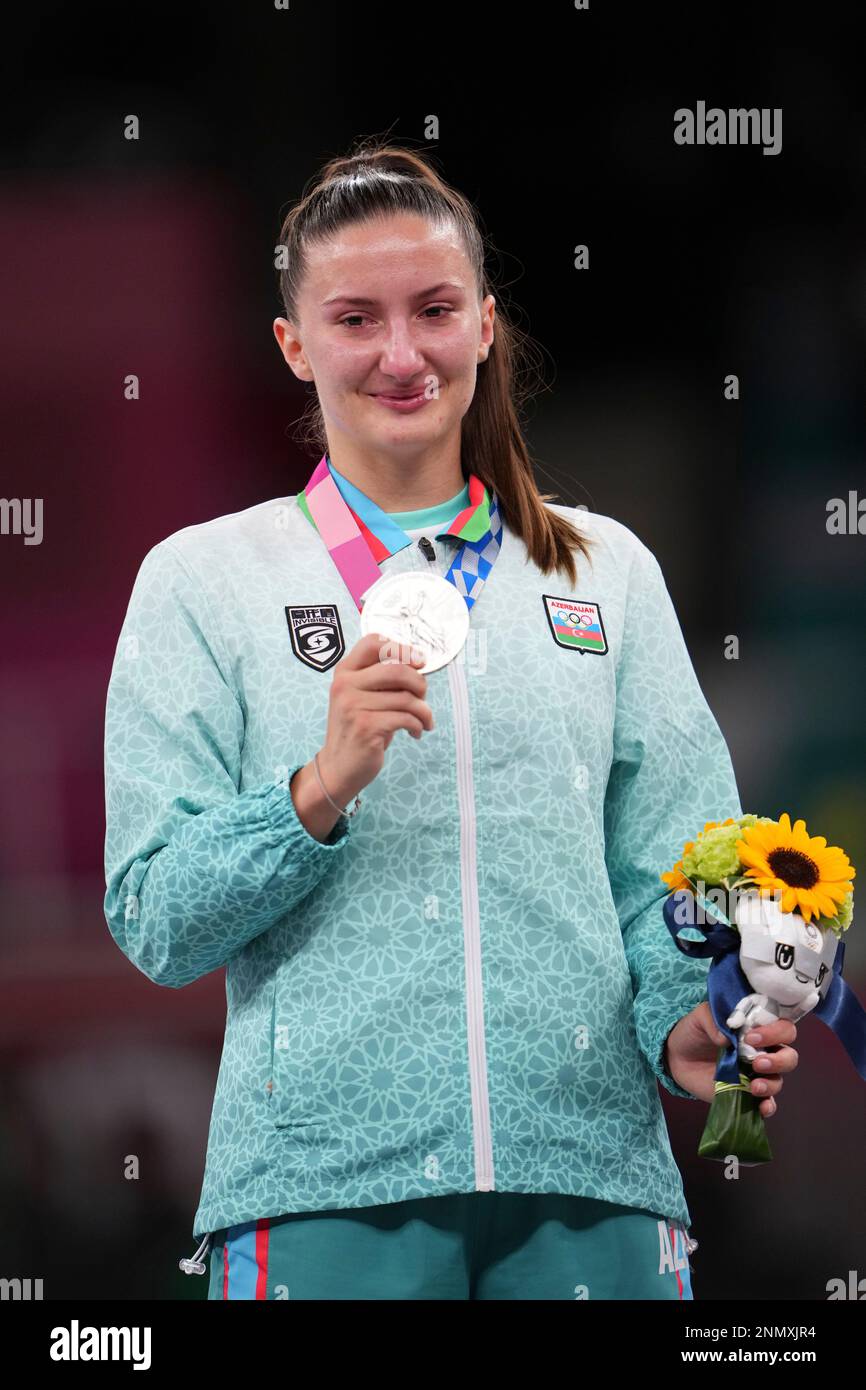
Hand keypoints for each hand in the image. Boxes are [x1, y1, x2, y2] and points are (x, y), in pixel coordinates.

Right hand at [318, 632, 434, 804]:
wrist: (338, 767)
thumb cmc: (358, 729)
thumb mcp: (362, 697)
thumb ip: (381, 679)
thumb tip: (418, 664)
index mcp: (345, 671)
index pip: (373, 642)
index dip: (402, 648)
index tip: (419, 661)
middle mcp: (345, 685)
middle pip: (397, 669)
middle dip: (420, 683)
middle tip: (423, 696)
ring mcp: (353, 705)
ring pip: (406, 698)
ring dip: (424, 711)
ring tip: (424, 720)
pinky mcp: (365, 727)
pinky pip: (406, 718)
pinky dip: (419, 725)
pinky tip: (416, 732)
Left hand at [664, 1002, 798, 1117]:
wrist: (678, 1058)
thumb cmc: (695, 1032)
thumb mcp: (700, 1016)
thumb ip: (712, 1019)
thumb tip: (726, 1038)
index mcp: (757, 1029)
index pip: (783, 1027)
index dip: (774, 1032)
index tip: (751, 1038)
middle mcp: (763, 1051)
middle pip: (788, 1056)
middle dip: (778, 1060)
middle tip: (756, 1062)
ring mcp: (757, 1075)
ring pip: (779, 1080)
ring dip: (771, 1083)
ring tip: (753, 1086)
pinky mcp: (747, 1093)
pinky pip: (767, 1102)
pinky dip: (768, 1106)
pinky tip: (761, 1106)